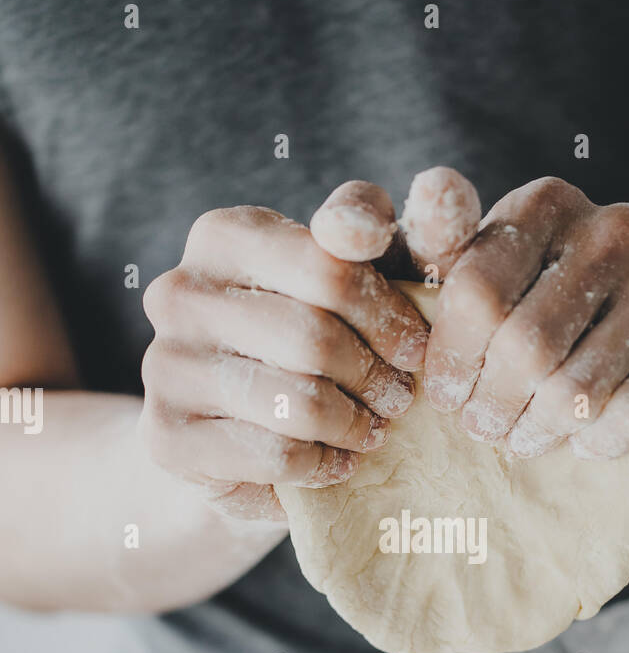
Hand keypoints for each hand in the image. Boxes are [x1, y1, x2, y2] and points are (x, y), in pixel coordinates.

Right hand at [140, 196, 428, 520]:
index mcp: (224, 234)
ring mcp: (164, 366)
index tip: (416, 350)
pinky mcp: (168, 439)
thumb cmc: (315, 337)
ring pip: (296, 402)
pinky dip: (322, 465)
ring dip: (353, 424)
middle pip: (313, 338)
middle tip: (398, 401)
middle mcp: (180, 292)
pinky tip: (336, 461)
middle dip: (374, 377)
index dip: (390, 316)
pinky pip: (274, 455)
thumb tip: (440, 187)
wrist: (236, 432)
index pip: (330, 266)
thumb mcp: (356, 278)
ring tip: (371, 431)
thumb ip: (397, 230)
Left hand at [424, 176, 628, 465]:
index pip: (476, 291)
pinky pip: (625, 418)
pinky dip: (594, 445)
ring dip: (538, 432)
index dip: (450, 362)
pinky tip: (586, 439)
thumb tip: (429, 191)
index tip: (447, 397)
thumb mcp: (491, 282)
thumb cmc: (551, 320)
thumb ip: (445, 248)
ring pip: (572, 392)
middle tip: (486, 429)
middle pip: (523, 347)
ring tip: (527, 438)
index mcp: (549, 203)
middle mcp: (618, 229)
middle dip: (491, 406)